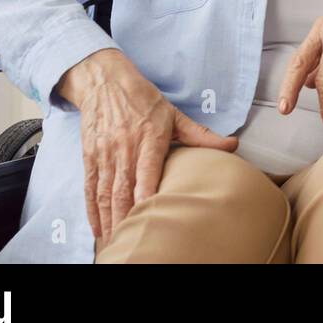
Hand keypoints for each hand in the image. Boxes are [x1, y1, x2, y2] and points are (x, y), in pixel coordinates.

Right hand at [57, 49, 238, 238]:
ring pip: (105, 193)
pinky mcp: (90, 157)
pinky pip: (90, 188)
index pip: (146, 171)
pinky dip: (92, 210)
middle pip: (123, 189)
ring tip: (115, 241)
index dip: (145, 194)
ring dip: (109, 220)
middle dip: (125, 218)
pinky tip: (98, 228)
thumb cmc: (144, 100)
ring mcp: (105, 154)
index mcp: (148, 139)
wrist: (106, 82)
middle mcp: (124, 148)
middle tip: (130, 240)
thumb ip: (201, 135)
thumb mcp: (174, 115)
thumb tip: (233, 145)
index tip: (148, 214)